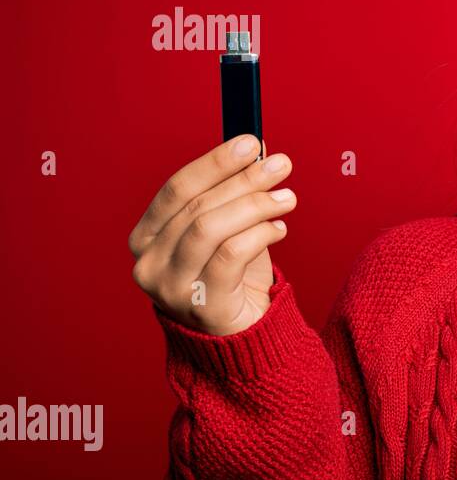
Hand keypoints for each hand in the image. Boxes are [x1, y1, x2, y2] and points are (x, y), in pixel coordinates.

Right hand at [128, 136, 296, 335]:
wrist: (239, 337)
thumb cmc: (231, 279)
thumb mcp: (230, 230)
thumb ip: (234, 194)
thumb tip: (259, 151)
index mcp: (147, 238)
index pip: (177, 189)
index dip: (214, 163)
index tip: (250, 143)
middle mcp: (149, 263)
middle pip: (197, 207)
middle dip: (243, 180)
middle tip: (280, 165)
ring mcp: (170, 288)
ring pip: (210, 229)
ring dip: (254, 205)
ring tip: (287, 197)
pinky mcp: (200, 306)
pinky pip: (230, 256)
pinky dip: (259, 234)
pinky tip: (279, 228)